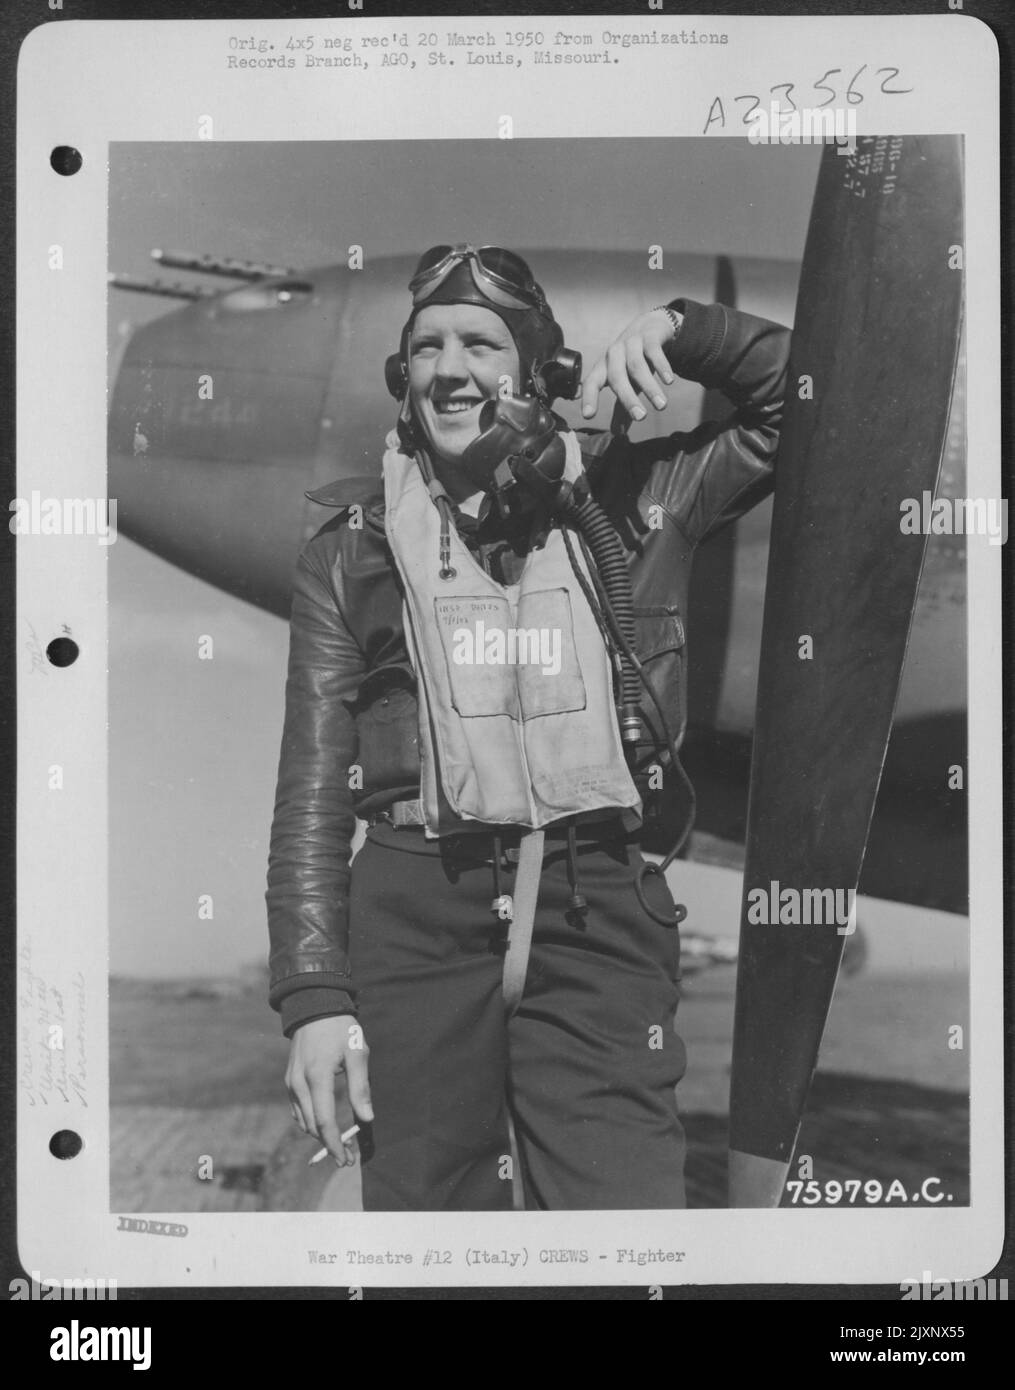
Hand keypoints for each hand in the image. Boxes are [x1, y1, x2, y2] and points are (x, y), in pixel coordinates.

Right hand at [285, 1014, 372, 1166]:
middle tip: (347, 1157)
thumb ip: (360, 1087)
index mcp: (317, 1076)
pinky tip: (325, 1125)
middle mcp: (299, 1083)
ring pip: (302, 1121)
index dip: (334, 1143)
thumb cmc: (340, 1029)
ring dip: (319, 1136)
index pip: (324, 1121)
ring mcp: (291, 1083)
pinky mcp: (289, 1081)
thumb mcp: (357, 1053)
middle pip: (311, 1126)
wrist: (314, 1007)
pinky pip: (298, 1110)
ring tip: (339, 1144)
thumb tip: (367, 1118)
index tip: (345, 1159)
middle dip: (328, 1144)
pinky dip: (310, 1122)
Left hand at [580, 307, 681, 426]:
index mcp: (604, 367)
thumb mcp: (627, 383)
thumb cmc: (635, 361)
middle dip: (628, 398)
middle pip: (617, 377)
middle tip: (641, 417)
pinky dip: (662, 366)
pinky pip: (653, 351)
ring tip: (661, 406)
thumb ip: (621, 407)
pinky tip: (668, 381)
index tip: (588, 415)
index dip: (589, 398)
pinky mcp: (649, 336)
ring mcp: (631, 343)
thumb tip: (616, 433)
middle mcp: (614, 354)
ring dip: (650, 387)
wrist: (652, 327)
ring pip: (636, 366)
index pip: (591, 382)